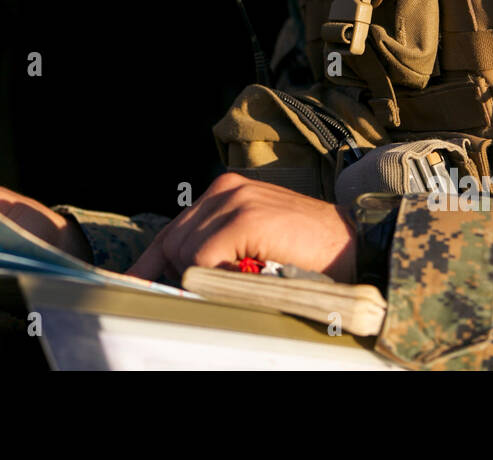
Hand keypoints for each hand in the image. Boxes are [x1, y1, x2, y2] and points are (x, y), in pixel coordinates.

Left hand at [126, 173, 355, 282]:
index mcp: (227, 193)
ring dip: (202, 277)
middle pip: (171, 240)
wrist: (360, 249)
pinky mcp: (246, 217)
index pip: (172, 231)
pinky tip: (245, 281)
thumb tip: (177, 284)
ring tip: (238, 287)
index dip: (151, 264)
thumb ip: (220, 256)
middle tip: (184, 302)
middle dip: (174, 275)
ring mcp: (236, 199)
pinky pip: (204, 256)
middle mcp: (226, 190)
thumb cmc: (310, 259)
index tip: (133, 288)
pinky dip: (215, 276)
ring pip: (185, 250)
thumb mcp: (254, 251)